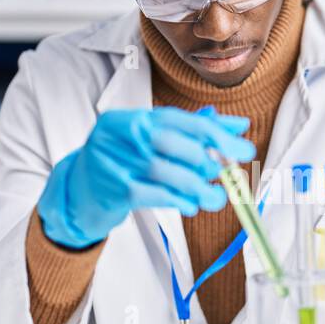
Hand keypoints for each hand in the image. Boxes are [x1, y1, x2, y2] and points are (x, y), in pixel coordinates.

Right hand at [38, 106, 254, 247]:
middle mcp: (122, 134)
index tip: (245, 150)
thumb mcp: (153, 141)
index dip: (218, 135)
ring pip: (168, 173)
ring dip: (199, 188)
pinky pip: (156, 195)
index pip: (183, 121)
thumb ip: (193, 131)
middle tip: (227, 177)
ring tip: (215, 198)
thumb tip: (239, 126)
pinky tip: (190, 206)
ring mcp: (115, 161)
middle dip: (209, 162)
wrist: (79, 191)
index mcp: (135, 117)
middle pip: (176, 144)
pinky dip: (179, 201)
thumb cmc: (124, 163)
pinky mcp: (114, 189)